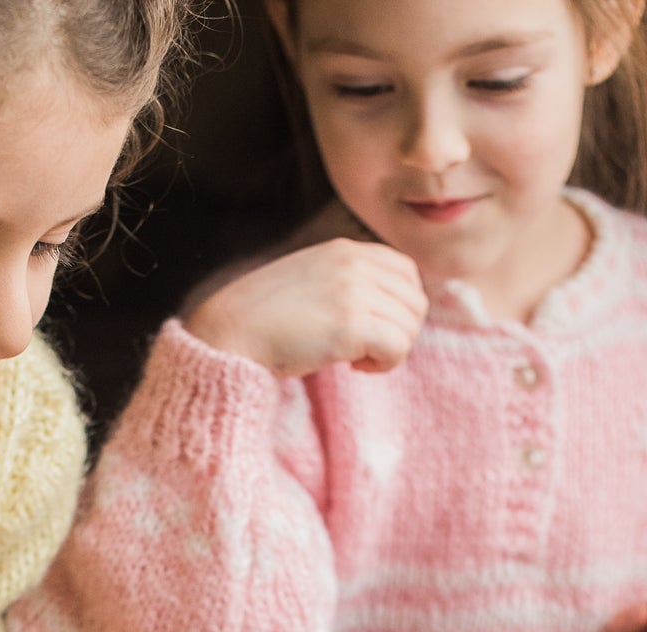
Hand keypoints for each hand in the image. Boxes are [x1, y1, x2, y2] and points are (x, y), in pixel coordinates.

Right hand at [183, 238, 427, 378]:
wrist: (231, 332)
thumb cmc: (266, 318)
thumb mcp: (312, 281)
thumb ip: (347, 281)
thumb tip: (387, 309)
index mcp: (346, 249)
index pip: (407, 272)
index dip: (399, 306)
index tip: (371, 328)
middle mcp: (355, 263)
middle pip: (415, 302)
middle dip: (399, 332)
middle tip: (367, 350)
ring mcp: (354, 291)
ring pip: (409, 327)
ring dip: (390, 351)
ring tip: (356, 359)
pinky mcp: (351, 324)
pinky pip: (398, 348)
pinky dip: (384, 365)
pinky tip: (354, 367)